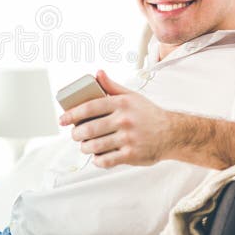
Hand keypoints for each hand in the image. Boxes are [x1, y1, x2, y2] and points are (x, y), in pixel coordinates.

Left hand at [58, 69, 174, 167]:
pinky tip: (98, 156)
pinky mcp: (131, 155)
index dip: (72, 114)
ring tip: (85, 146)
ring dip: (85, 148)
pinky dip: (98, 160)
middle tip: (75, 135)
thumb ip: (112, 86)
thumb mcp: (131, 96)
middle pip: (89, 129)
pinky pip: (106, 160)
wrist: (172, 133)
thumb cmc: (148, 114)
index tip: (62, 120)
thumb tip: (97, 73)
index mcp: (121, 104)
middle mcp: (124, 120)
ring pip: (95, 146)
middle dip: (76, 134)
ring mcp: (128, 138)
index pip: (89, 108)